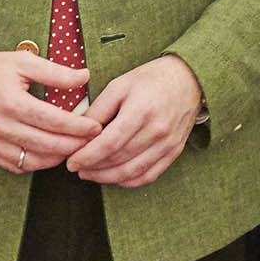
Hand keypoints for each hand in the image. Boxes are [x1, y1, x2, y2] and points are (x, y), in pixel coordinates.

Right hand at [0, 48, 92, 174]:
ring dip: (58, 157)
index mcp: (12, 102)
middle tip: (92, 141)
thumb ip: (55, 72)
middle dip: (75, 145)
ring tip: (73, 148)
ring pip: (34, 161)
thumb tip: (84, 77)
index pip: (55, 121)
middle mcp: (1, 126)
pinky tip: (49, 153)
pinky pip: (17, 166)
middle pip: (48, 145)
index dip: (79, 127)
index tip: (96, 127)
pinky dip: (37, 163)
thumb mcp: (22, 62)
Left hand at [67, 55, 202, 187]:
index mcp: (140, 111)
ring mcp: (167, 144)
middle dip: (93, 168)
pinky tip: (113, 177)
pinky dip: (128, 181)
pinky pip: (149, 175)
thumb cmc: (150, 80)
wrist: (188, 79)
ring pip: (132, 172)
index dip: (87, 157)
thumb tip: (78, 132)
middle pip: (119, 160)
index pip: (109, 143)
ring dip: (107, 178)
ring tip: (90, 174)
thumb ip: (98, 109)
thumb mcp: (119, 86)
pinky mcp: (174, 152)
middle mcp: (156, 131)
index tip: (71, 161)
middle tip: (76, 168)